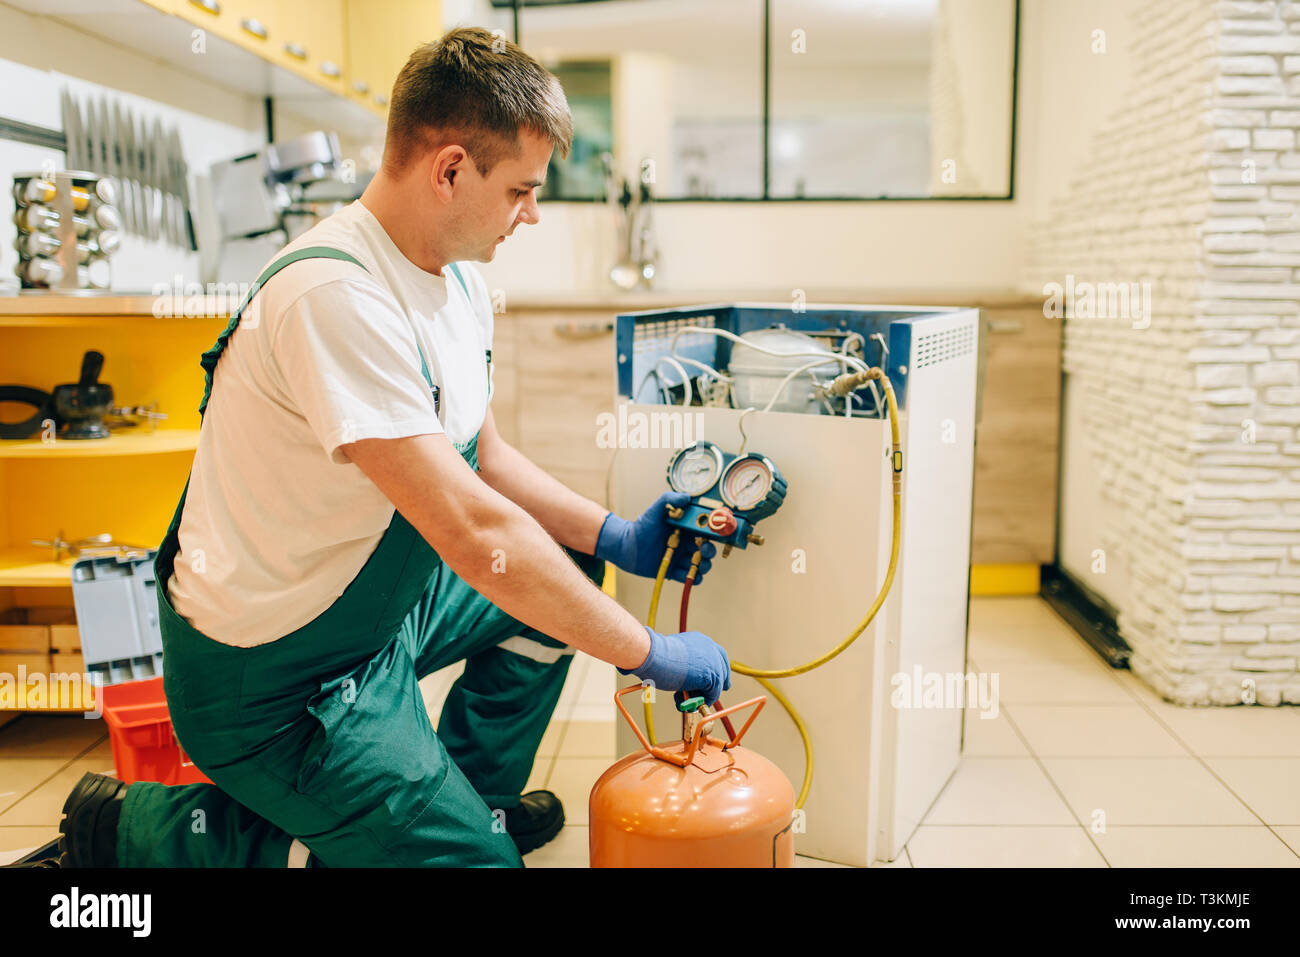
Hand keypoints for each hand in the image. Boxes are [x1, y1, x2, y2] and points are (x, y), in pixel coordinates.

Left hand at [595, 491, 717, 583]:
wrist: (625, 546)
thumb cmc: (642, 526)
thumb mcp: (655, 510)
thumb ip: (669, 500)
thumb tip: (687, 497)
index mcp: (686, 530)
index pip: (705, 532)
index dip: (712, 535)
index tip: (712, 535)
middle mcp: (685, 544)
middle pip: (706, 550)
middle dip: (709, 552)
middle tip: (703, 551)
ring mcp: (680, 558)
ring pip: (700, 565)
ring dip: (703, 566)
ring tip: (698, 565)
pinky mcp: (674, 572)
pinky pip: (689, 577)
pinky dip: (694, 578)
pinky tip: (691, 575)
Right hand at [617, 626, 730, 707]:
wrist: (653, 655)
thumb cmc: (655, 656)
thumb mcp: (673, 659)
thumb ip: (685, 668)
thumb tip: (686, 683)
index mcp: (700, 641)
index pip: (717, 657)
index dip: (714, 671)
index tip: (709, 683)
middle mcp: (710, 648)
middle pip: (722, 671)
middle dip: (711, 687)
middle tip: (700, 698)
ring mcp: (714, 661)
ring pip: (716, 685)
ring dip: (701, 696)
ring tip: (681, 699)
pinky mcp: (713, 675)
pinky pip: (713, 694)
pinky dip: (702, 701)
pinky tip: (685, 700)